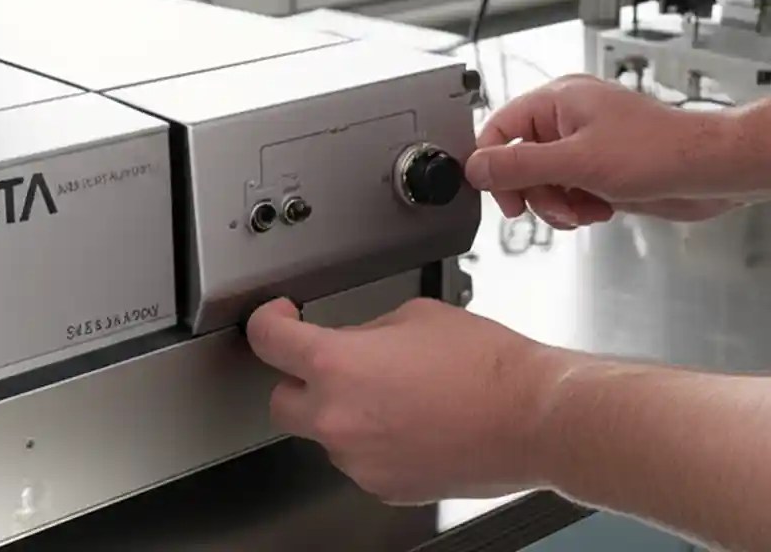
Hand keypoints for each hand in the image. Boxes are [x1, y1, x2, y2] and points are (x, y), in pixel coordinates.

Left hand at [245, 298, 574, 502]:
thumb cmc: (487, 367)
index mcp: (336, 365)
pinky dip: (372, 441)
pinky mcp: (384, 486)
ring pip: (323, 434)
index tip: (277, 320)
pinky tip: (410, 422)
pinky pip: (359, 459)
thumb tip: (349, 342)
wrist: (535, 418)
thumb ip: (363, 331)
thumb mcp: (413, 317)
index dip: (267, 322)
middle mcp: (338, 417)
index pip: (267, 341)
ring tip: (393, 393)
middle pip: (279, 401)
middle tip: (327, 363)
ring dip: (342, 412)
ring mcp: (359, 459)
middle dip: (297, 380)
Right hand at [467, 75, 742, 227]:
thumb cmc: (660, 151)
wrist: (710, 173)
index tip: (498, 193)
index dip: (492, 164)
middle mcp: (567, 119)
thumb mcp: (576, 162)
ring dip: (556, 205)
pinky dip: (576, 207)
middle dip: (534, 192)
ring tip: (582, 210)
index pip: (498, 129)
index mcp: (557, 100)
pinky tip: (598, 209)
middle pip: (519, 162)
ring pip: (542, 182)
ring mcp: (583, 145)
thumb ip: (519, 166)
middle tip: (548, 208)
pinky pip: (566, 192)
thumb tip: (475, 168)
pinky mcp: (598, 169)